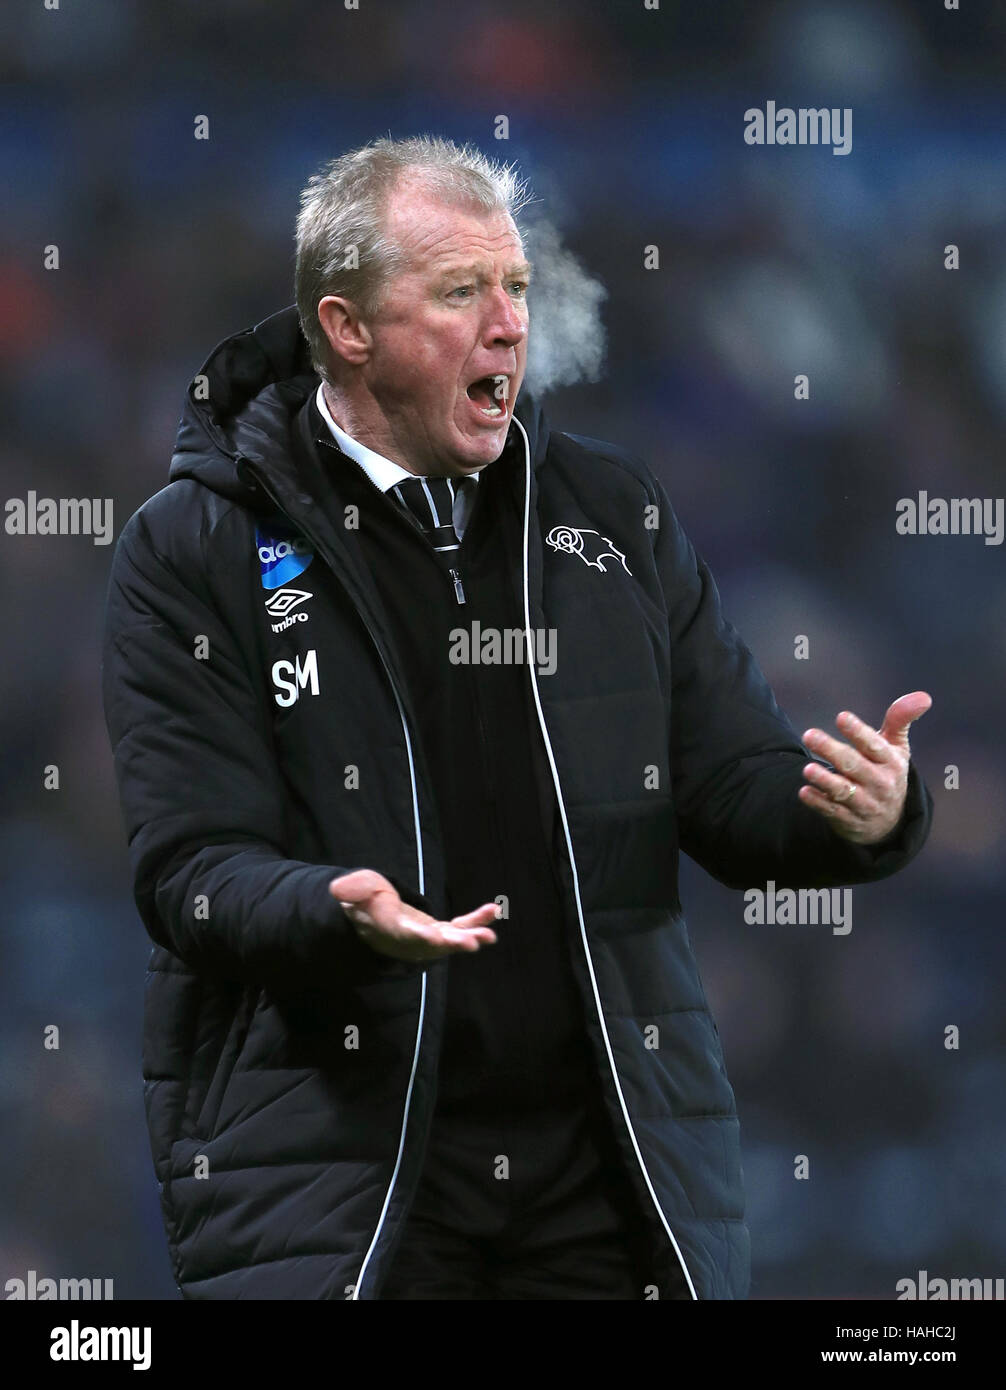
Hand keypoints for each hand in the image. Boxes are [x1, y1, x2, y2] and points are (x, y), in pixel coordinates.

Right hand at [328, 868, 499, 962]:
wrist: (372, 919)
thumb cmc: (365, 901)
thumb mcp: (357, 888)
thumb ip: (353, 889)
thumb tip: (338, 889)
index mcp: (389, 927)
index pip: (404, 933)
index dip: (420, 936)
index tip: (436, 936)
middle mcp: (411, 939)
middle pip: (432, 944)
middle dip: (452, 943)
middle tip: (472, 943)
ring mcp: (428, 939)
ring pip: (450, 941)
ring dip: (470, 937)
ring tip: (489, 935)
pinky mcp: (440, 933)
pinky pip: (460, 928)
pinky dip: (476, 921)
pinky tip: (493, 911)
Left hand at [799, 691, 931, 844]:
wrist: (889, 821)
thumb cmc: (887, 772)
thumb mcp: (896, 748)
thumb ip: (900, 720)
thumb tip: (923, 696)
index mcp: (891, 762)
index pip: (874, 745)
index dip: (858, 732)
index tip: (841, 717)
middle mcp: (880, 783)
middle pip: (854, 765)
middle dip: (831, 750)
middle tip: (809, 734)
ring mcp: (865, 804)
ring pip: (843, 791)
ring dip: (825, 780)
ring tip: (806, 769)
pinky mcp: (849, 820)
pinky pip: (832, 812)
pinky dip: (818, 803)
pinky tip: (804, 792)